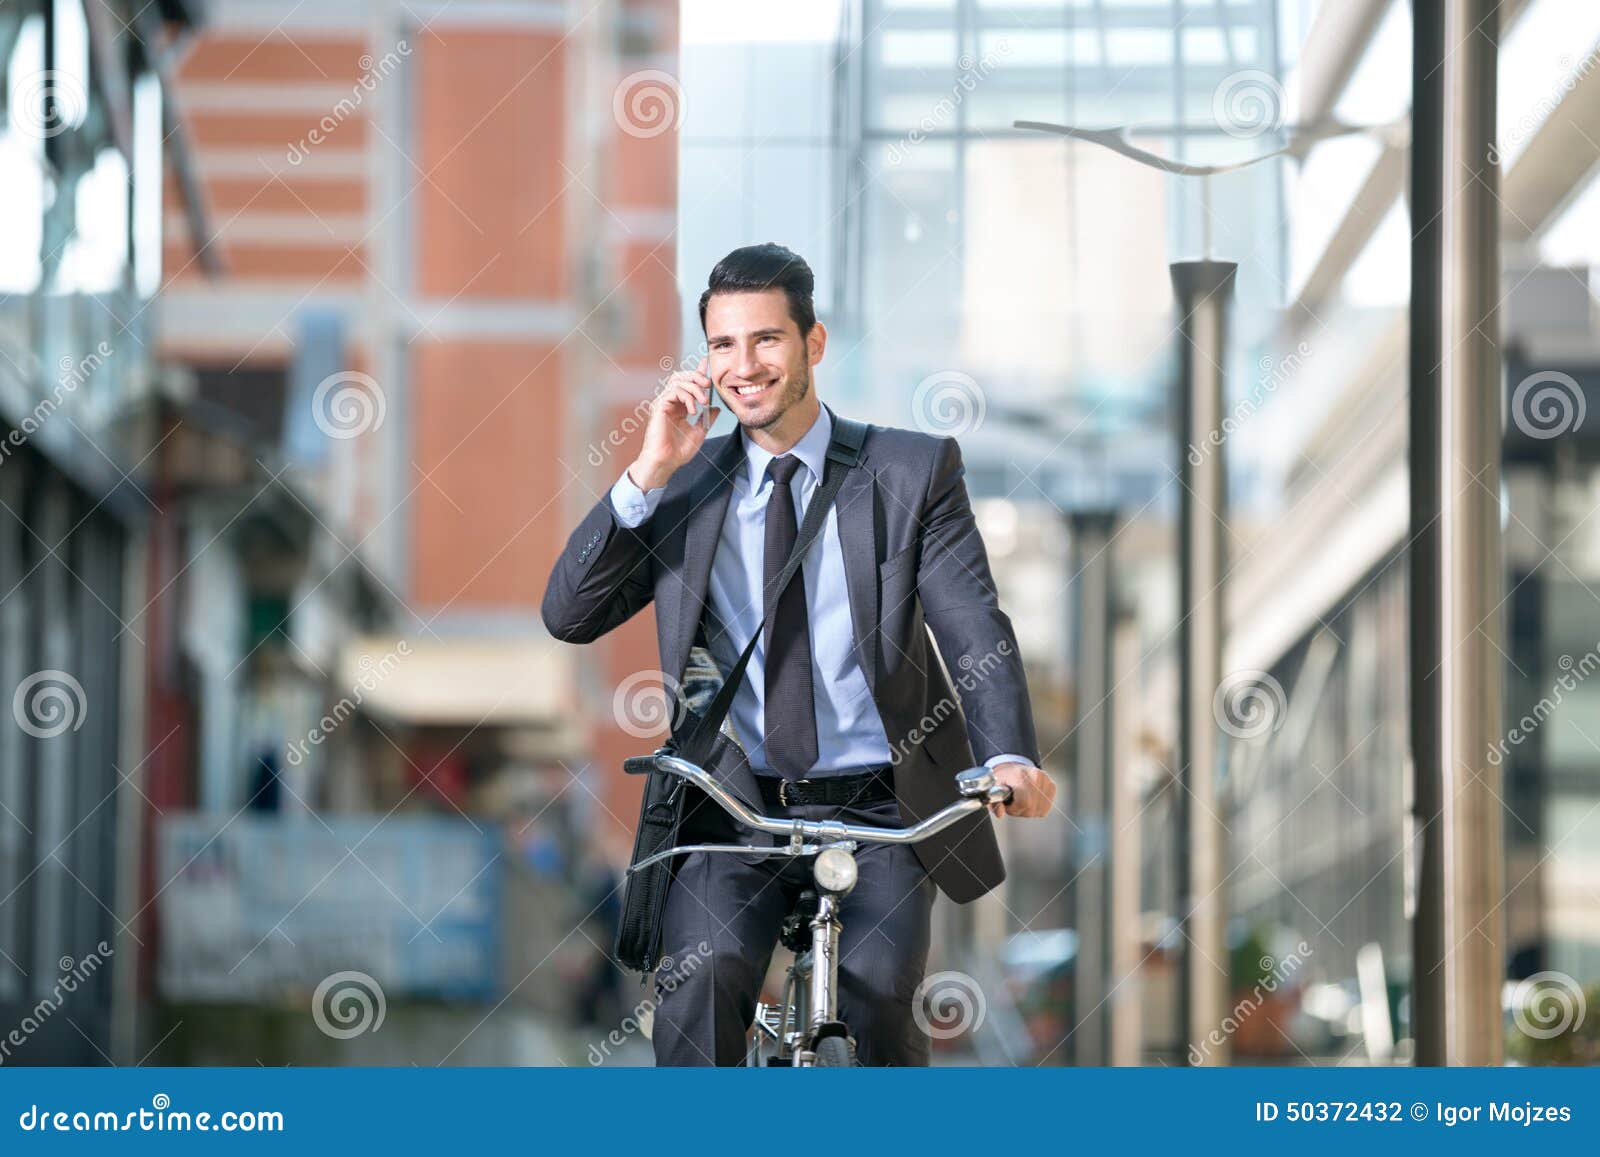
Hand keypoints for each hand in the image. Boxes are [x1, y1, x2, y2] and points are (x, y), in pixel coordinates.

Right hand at [627, 359, 721, 490]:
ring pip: (677, 381)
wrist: (666, 462)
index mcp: (679, 407)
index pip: (688, 384)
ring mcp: (663, 403)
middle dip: (696, 376)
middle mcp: (670, 402)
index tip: (706, 363)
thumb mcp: (700, 432)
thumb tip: (716, 408)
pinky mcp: (658, 406)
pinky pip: (672, 391)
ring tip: (703, 401)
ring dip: (693, 387)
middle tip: (708, 384)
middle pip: (681, 377)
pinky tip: (692, 409)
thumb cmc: (678, 452)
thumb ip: (707, 418)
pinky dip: (686, 396)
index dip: (697, 372)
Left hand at [988, 762, 1055, 818]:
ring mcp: (1046, 780)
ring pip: (1039, 810)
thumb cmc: (1003, 778)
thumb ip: (994, 802)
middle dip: (1020, 811)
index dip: (1014, 809)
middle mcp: (1036, 776)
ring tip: (1021, 801)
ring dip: (1028, 811)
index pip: (1024, 802)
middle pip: (1031, 808)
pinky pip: (1045, 808)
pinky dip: (1036, 809)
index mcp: (1020, 775)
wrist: (1013, 767)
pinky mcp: (1052, 786)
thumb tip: (1000, 814)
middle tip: (1013, 804)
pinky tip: (1029, 801)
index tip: (1008, 806)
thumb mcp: (993, 788)